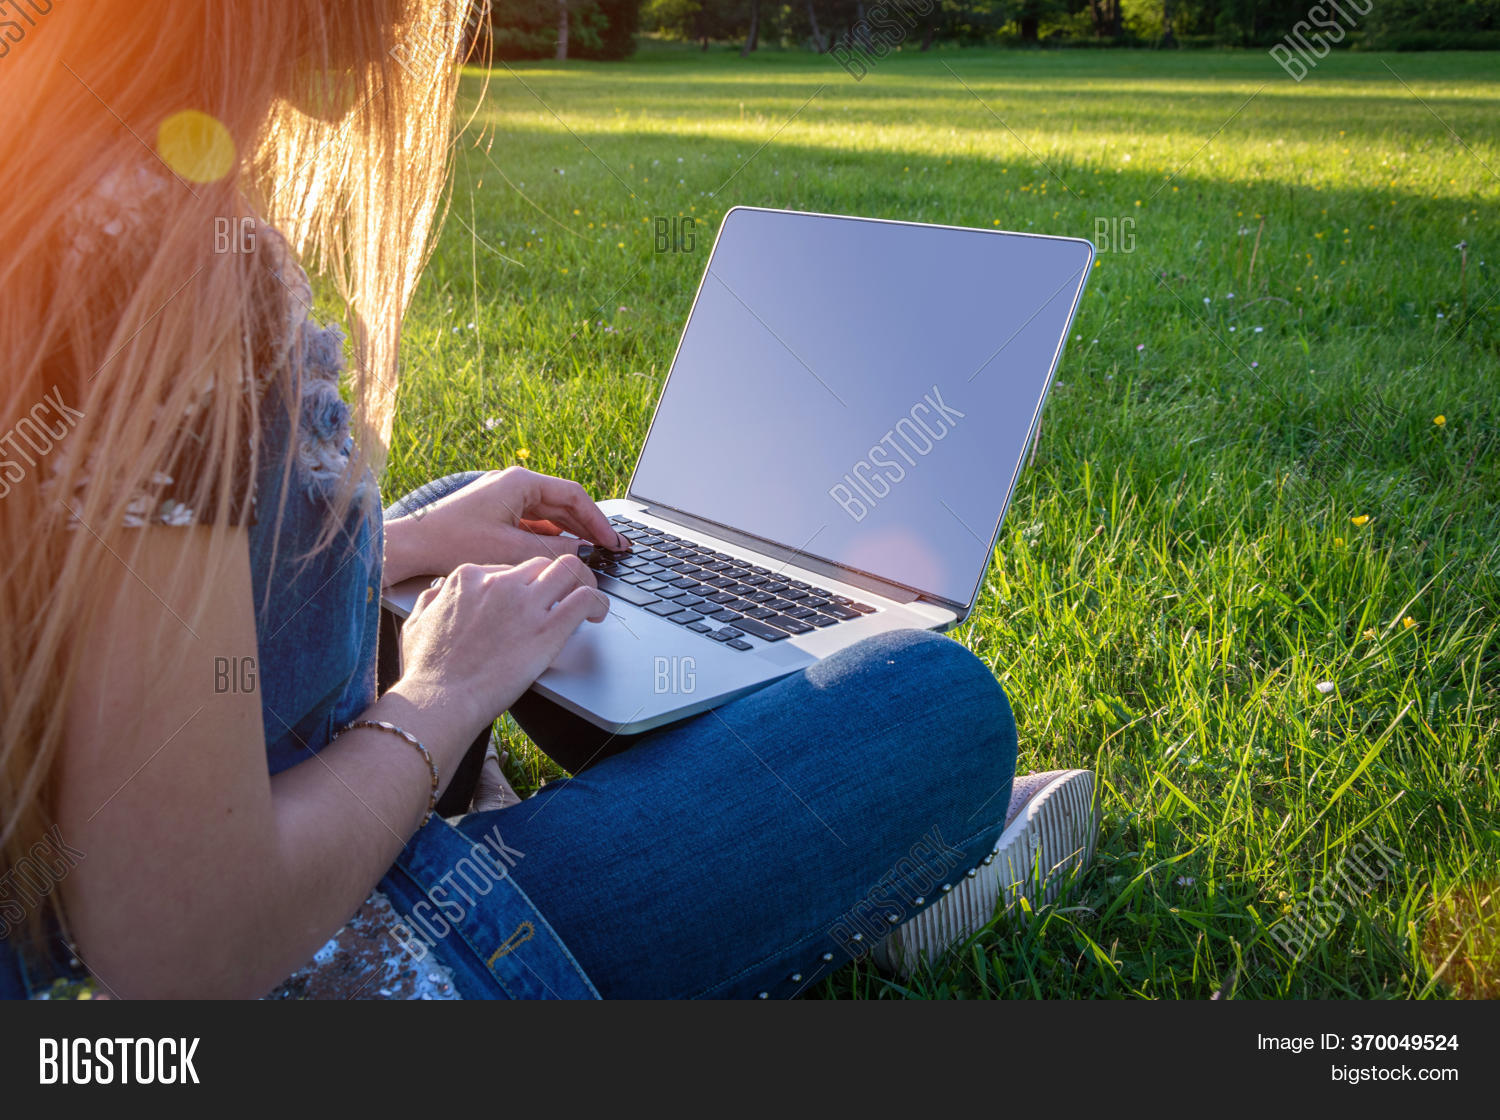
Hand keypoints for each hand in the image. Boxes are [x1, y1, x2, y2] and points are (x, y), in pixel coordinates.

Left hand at [384, 468, 629, 584]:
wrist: (410, 546)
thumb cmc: (453, 542)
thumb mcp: (511, 550)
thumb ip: (554, 552)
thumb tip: (585, 555)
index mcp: (520, 483)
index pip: (574, 496)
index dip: (599, 521)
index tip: (613, 541)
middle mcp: (514, 485)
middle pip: (564, 505)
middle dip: (589, 528)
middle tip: (611, 550)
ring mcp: (504, 499)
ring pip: (550, 516)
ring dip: (571, 534)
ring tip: (592, 554)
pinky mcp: (496, 515)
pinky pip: (534, 524)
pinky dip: (551, 539)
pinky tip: (560, 556)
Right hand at [391, 558, 609, 734]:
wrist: (439, 699)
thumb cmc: (426, 671)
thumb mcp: (415, 624)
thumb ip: (430, 601)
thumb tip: (439, 592)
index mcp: (468, 578)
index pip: (508, 566)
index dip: (523, 584)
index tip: (530, 598)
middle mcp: (499, 583)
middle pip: (541, 564)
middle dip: (553, 580)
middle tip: (561, 599)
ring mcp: (525, 603)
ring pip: (570, 569)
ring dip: (583, 580)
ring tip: (587, 598)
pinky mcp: (548, 629)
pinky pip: (585, 598)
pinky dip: (597, 602)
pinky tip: (596, 614)